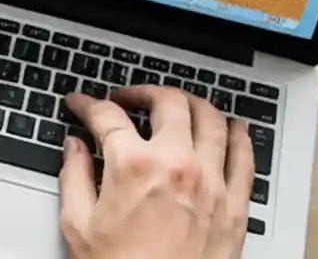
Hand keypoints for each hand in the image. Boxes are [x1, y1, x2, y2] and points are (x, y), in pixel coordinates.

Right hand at [59, 86, 253, 258]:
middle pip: (167, 102)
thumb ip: (73, 176)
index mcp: (133, 167)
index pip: (107, 116)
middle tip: (128, 98)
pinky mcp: (235, 205)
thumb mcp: (79, 225)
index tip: (82, 104)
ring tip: (177, 104)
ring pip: (211, 119)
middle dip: (142, 92)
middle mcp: (177, 165)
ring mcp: (212, 183)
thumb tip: (74, 147)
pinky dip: (237, 135)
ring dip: (191, 103)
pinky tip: (229, 128)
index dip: (88, 104)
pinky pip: (244, 156)